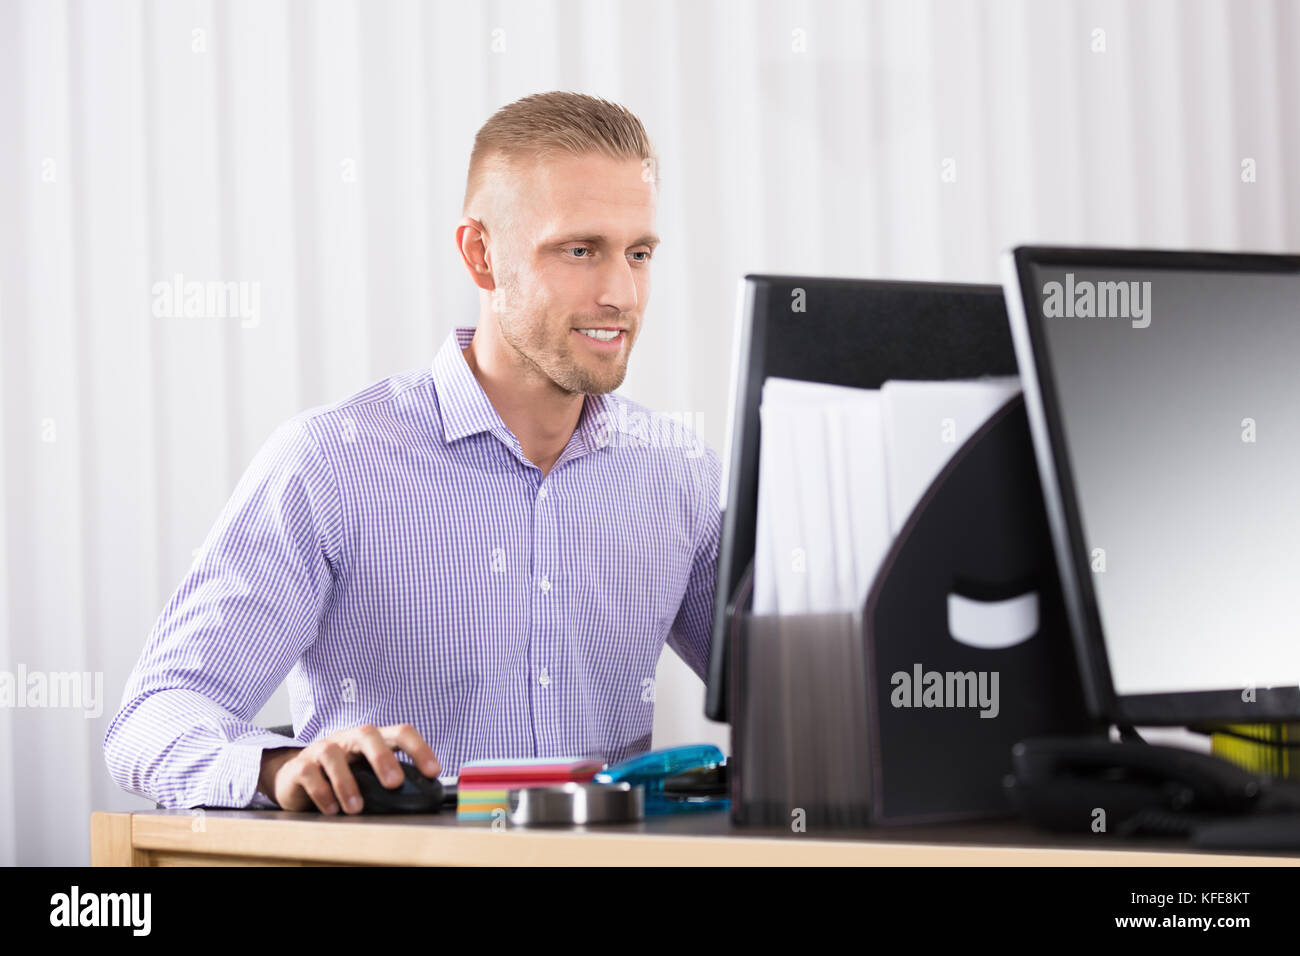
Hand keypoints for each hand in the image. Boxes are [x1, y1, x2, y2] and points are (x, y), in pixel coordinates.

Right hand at [259, 723, 439, 813]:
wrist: (295, 778)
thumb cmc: (340, 775)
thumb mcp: (367, 774)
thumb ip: (387, 780)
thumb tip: (420, 799)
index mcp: (371, 740)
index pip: (399, 733)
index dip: (419, 749)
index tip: (433, 771)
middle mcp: (347, 740)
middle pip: (367, 733)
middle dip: (383, 758)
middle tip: (394, 783)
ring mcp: (321, 750)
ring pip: (332, 754)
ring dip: (346, 782)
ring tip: (356, 808)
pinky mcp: (298, 766)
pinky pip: (308, 773)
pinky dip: (321, 792)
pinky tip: (331, 809)